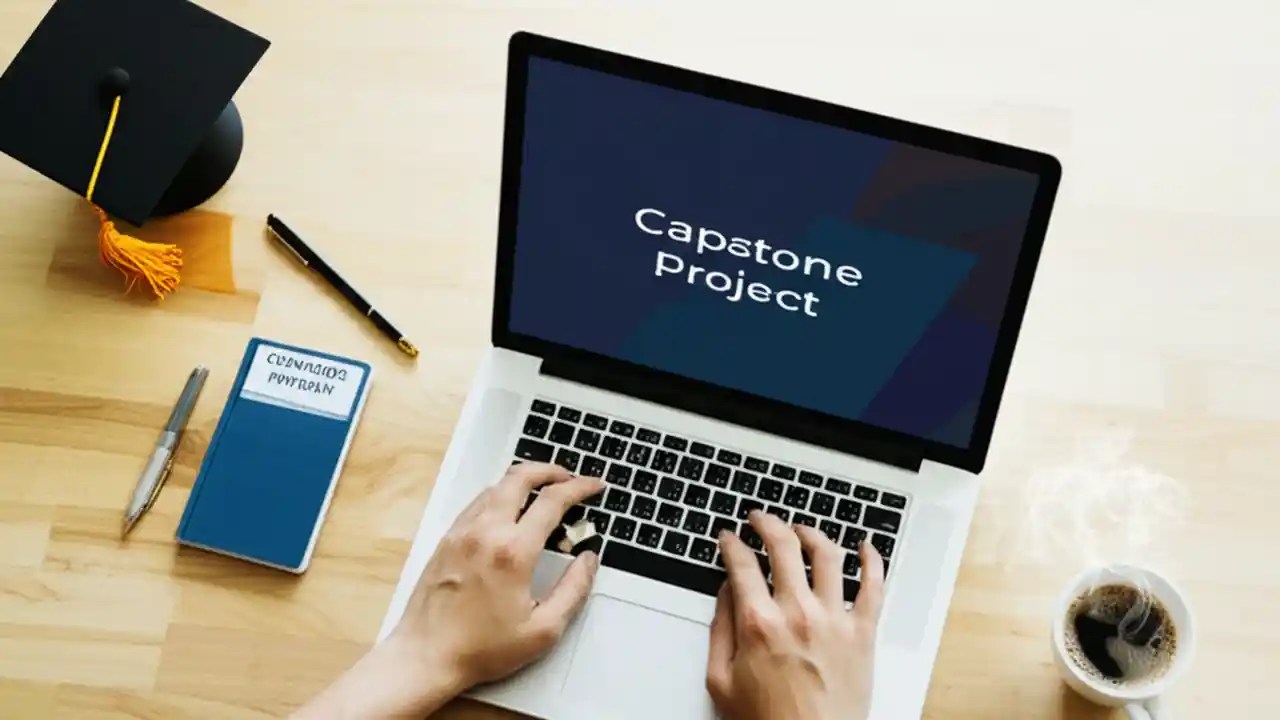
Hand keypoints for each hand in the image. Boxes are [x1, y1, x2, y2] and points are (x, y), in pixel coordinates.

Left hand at [393, 462, 605, 691]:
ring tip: (542, 492)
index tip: (593, 486)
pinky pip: (477, 503)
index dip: (579, 488)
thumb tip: (588, 561)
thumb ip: (574, 590)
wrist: (426, 656)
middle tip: (569, 478)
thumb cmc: (480, 648)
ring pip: (496, 486)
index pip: (553, 501)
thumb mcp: (543, 630)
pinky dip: (499, 496)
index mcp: (513, 552)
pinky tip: (508, 511)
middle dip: (550, 470)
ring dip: (523, 481)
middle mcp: (486, 533)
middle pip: (520, 477)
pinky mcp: (447, 540)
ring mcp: (462, 533)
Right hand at [706, 511, 884, 719]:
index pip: (740, 564)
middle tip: (760, 519)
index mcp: (758, 625)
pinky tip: (866, 547)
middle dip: (767, 523)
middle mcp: (798, 614)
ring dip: (811, 533)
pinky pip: (874, 587)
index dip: (730, 544)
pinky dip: (873, 561)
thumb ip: (719, 631)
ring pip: (827, 555)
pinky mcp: (862, 634)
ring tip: (802, 529)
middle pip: (783, 546)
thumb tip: (726, 595)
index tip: (728, 538)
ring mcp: (834, 620)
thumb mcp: (721, 681)